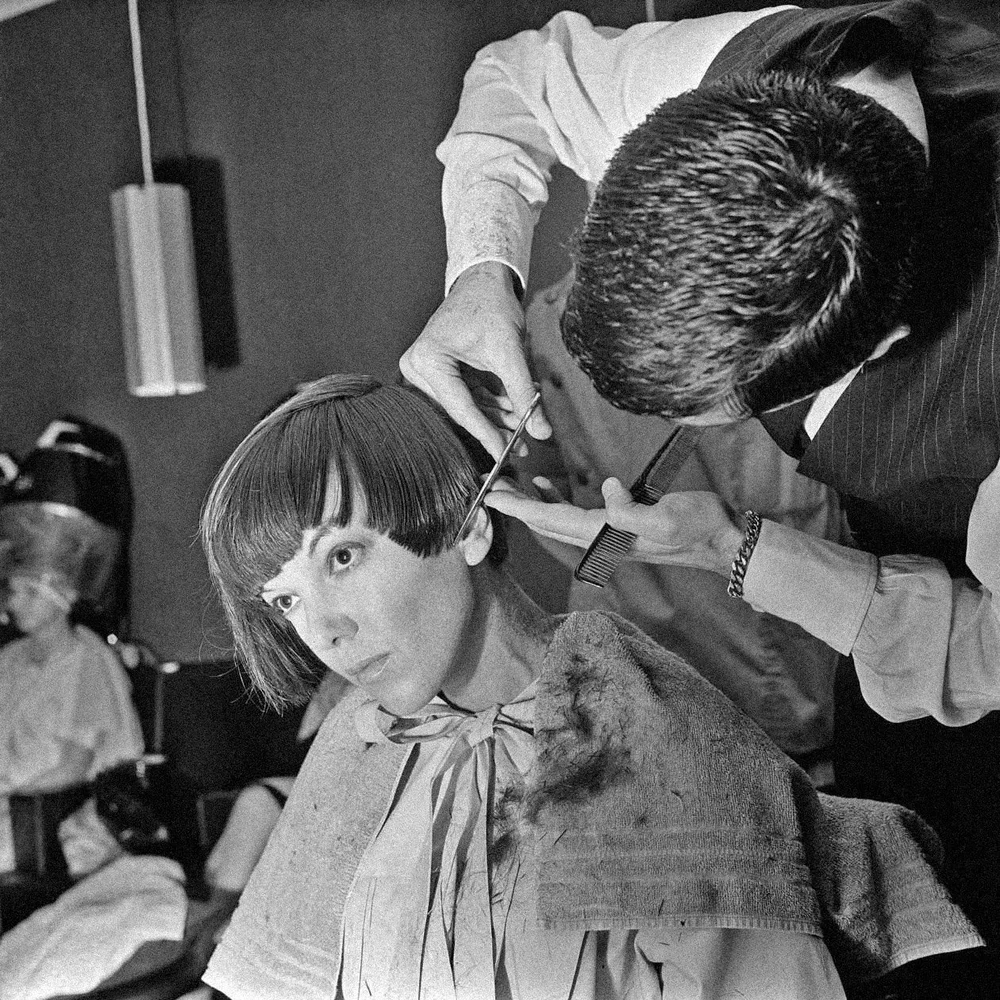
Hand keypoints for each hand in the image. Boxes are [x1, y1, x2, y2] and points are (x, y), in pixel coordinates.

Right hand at [400, 262, 551, 459]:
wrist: (484, 281)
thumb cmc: (490, 306)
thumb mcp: (509, 352)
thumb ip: (523, 394)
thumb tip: (541, 432)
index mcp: (427, 360)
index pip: (461, 408)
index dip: (486, 435)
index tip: (506, 456)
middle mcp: (418, 367)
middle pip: (462, 410)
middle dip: (495, 426)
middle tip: (523, 446)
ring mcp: (426, 371)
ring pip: (467, 407)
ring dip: (496, 418)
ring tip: (524, 428)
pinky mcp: (440, 372)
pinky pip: (468, 397)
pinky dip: (492, 404)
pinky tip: (515, 411)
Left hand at [485, 477, 743, 576]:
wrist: (725, 543)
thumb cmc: (700, 526)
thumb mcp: (667, 517)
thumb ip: (632, 511)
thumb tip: (608, 490)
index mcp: (607, 534)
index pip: (552, 519)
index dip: (521, 506)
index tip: (492, 495)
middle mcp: (602, 538)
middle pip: (546, 523)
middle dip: (516, 506)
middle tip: (488, 487)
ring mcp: (609, 535)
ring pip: (557, 519)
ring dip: (531, 504)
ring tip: (508, 486)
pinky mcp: (619, 527)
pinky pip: (574, 514)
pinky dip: (555, 500)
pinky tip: (547, 485)